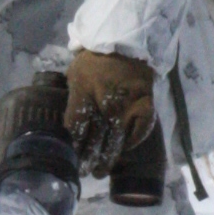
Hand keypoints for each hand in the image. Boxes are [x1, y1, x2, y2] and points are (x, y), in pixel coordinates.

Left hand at [64, 50, 156, 175]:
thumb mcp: (75, 76)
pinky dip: (132, 142)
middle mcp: (105, 107)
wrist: (126, 41)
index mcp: (84, 97)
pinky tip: (125, 149)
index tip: (71, 159)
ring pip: (116, 141)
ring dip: (108, 159)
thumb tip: (68, 123)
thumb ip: (72, 99)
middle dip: (88, 160)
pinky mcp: (145, 106)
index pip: (76, 131)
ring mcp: (127, 109)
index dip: (73, 147)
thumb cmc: (95, 59)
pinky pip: (140, 131)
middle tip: (85, 173)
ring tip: (101, 172)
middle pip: (95, 142)